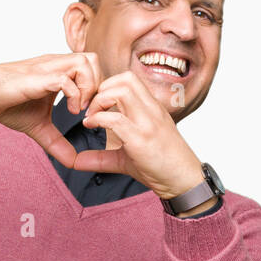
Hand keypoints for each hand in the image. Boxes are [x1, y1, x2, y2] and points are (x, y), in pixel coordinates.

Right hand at [0, 53, 102, 168]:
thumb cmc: (8, 103)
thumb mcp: (39, 127)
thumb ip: (57, 143)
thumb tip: (73, 162)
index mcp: (59, 72)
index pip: (92, 67)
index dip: (98, 89)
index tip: (91, 113)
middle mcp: (55, 66)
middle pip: (93, 59)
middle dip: (98, 86)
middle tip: (89, 109)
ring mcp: (46, 70)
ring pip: (83, 62)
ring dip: (88, 88)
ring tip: (79, 109)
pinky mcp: (35, 79)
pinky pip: (63, 78)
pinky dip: (73, 95)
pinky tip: (70, 110)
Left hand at [74, 71, 205, 199]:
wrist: (184, 182)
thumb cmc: (161, 167)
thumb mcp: (127, 157)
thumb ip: (101, 156)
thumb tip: (76, 162)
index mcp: (151, 109)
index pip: (128, 79)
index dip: (107, 86)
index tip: (95, 106)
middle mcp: (151, 110)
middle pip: (125, 78)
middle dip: (102, 89)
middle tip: (90, 109)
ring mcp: (147, 123)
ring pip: (121, 90)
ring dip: (100, 100)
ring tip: (91, 117)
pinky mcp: (142, 139)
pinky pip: (116, 118)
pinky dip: (98, 119)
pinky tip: (91, 127)